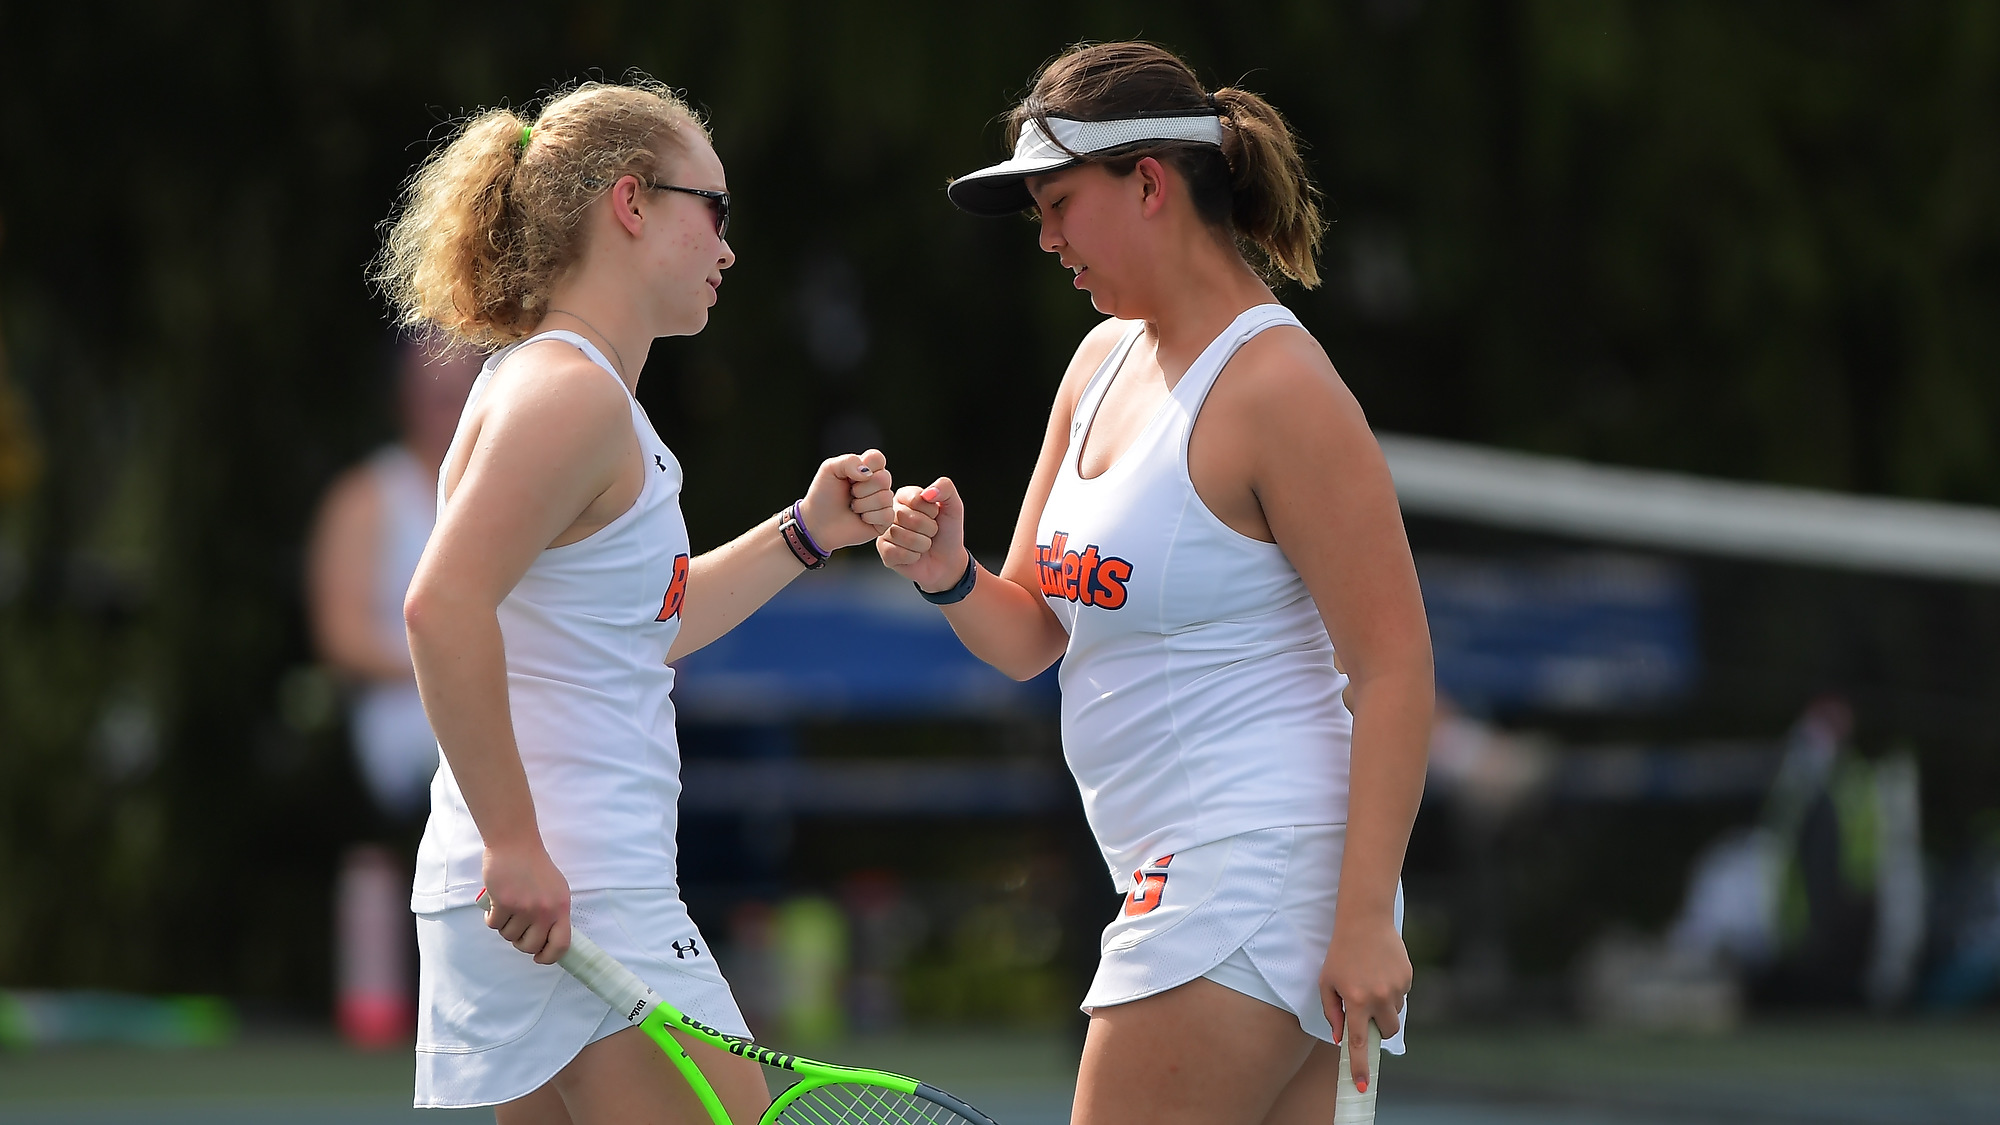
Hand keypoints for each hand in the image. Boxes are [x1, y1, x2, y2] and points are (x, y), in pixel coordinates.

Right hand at [479, 842, 572, 963]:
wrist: (515, 843)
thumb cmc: (534, 865)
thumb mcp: (556, 889)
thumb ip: (554, 913)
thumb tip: (547, 940)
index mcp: (561, 907)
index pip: (561, 944)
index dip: (549, 957)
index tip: (538, 957)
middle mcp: (545, 910)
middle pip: (530, 946)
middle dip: (520, 942)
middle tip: (517, 929)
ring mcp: (524, 907)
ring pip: (509, 936)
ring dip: (505, 927)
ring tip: (507, 910)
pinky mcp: (504, 902)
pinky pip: (494, 925)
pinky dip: (491, 919)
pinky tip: (495, 906)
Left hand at [799, 449, 892, 550]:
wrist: (817, 522)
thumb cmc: (823, 495)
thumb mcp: (829, 469)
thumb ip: (849, 461)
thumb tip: (868, 473)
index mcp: (867, 468)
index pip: (878, 458)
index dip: (865, 467)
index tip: (849, 476)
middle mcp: (877, 484)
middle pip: (884, 478)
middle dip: (861, 488)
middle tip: (850, 494)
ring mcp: (882, 502)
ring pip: (885, 497)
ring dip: (863, 504)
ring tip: (853, 507)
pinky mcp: (884, 521)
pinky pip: (887, 515)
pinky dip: (870, 517)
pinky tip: (861, 518)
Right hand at [877, 477, 968, 592]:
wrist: (948, 561)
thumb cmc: (947, 531)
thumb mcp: (953, 506)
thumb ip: (946, 488)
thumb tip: (928, 492)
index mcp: (904, 496)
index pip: (916, 498)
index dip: (931, 511)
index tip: (935, 515)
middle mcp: (891, 512)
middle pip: (908, 518)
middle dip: (929, 529)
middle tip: (930, 532)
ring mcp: (885, 532)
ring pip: (904, 537)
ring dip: (922, 544)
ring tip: (924, 543)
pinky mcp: (884, 552)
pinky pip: (897, 553)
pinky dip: (913, 557)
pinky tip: (915, 555)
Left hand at [1320, 915, 1410, 1090]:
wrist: (1365, 921)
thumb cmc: (1341, 952)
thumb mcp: (1327, 981)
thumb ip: (1332, 1012)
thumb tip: (1339, 1037)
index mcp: (1356, 1000)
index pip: (1359, 1042)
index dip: (1360, 1066)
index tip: (1361, 1085)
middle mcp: (1378, 997)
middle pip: (1387, 1031)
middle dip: (1379, 1028)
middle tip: (1367, 1011)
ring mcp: (1396, 987)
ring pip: (1395, 1013)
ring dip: (1385, 1007)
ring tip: (1371, 981)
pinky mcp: (1407, 977)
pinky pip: (1402, 994)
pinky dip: (1392, 990)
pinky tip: (1381, 971)